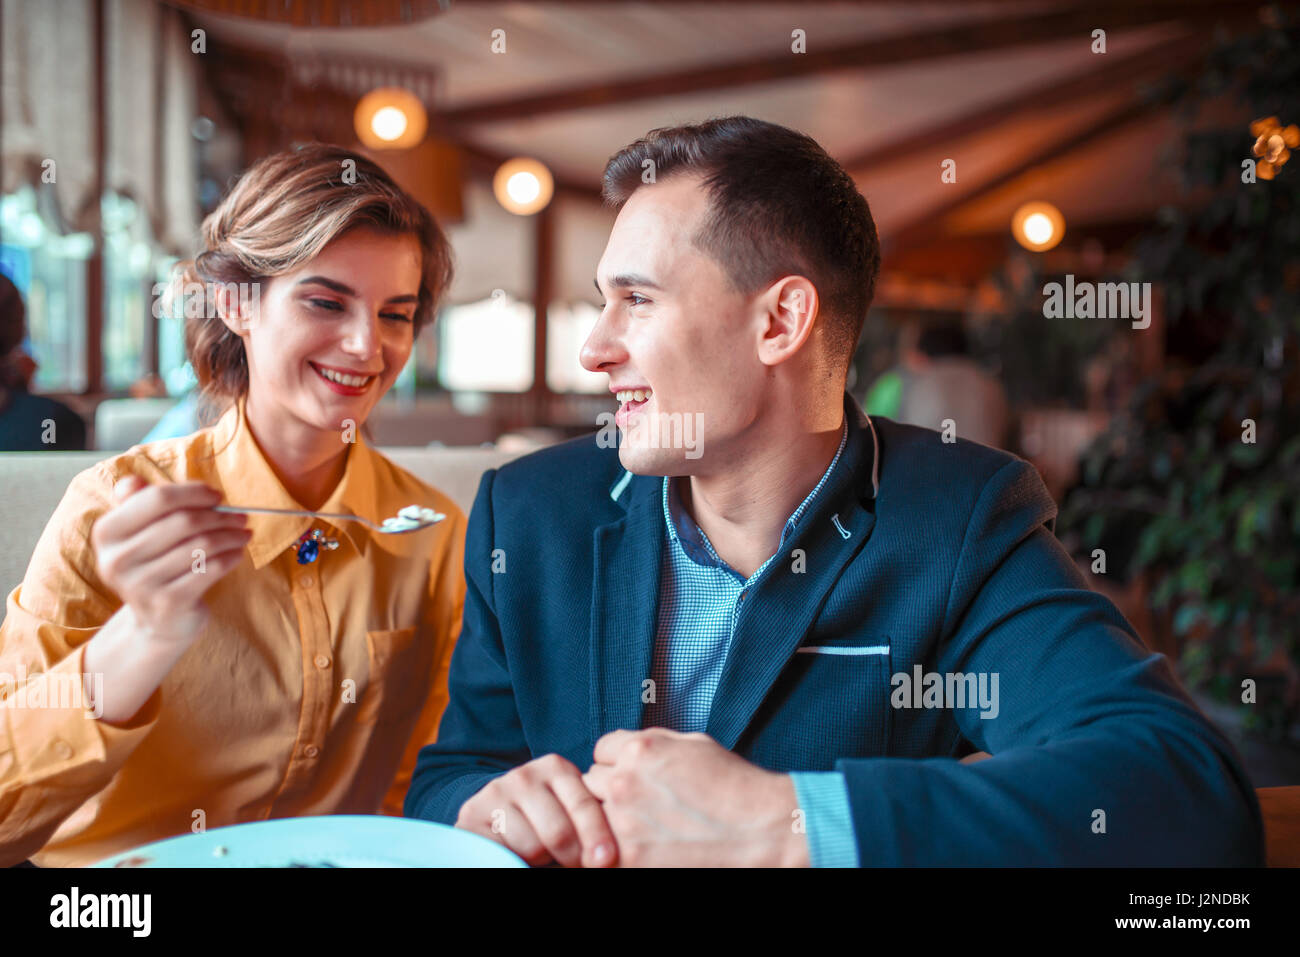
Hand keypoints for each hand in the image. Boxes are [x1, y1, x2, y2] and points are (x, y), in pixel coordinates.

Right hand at [91, 476, 250, 641]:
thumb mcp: (138, 532)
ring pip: (201, 545)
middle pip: (183, 521)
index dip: (193, 493)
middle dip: (219, 515)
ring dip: (231, 535)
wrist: (156, 620)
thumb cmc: (154, 563)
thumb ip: (137, 502)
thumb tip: (135, 481)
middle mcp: (117, 559)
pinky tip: (238, 553)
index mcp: (107, 533)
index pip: (157, 499)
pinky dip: (231, 557)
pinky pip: (211, 569)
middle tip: (240, 516)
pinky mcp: (167, 603)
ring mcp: (140, 585)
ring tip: (243, 533)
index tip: (216, 496)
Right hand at [455, 754, 617, 867]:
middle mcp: (525, 775)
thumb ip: (587, 820)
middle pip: (559, 831)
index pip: (583, 806)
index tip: (605, 860)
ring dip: (541, 859)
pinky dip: (516, 859)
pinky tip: (518, 854)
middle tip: (575, 865)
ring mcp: (497, 793)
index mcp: (556, 768)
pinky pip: (506, 851)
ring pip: (534, 845)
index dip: (597, 837)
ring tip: (540, 854)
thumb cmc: (544, 818)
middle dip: (572, 856)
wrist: (493, 814)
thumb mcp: (567, 810)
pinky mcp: (473, 816)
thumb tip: (607, 853)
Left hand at [583, 728, 808, 866]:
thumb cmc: (733, 785)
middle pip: (589, 781)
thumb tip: (625, 748)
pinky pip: (603, 849)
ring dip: (607, 820)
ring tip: (638, 826)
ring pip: (591, 816)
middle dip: (607, 790)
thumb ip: (651, 743)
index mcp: (641, 748)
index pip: (601, 749)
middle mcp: (626, 781)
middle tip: (634, 804)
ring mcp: (624, 822)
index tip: (631, 776)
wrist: (762, 829)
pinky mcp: (631, 857)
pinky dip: (616, 848)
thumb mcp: (692, 744)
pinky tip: (644, 846)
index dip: (616, 762)